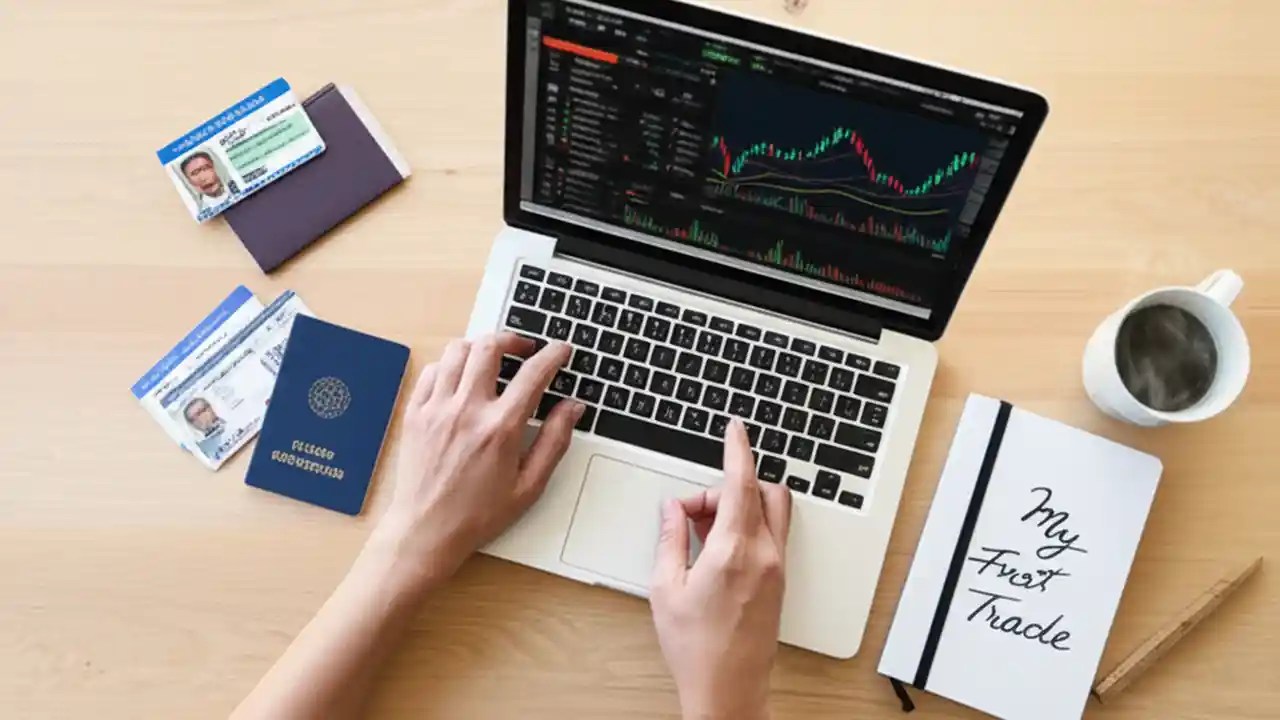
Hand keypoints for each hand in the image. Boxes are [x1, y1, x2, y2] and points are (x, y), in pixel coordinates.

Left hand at [373, 333, 581, 587]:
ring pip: (458, 351)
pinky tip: (460, 378)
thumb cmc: (477, 514)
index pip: (533, 374)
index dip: (552, 355)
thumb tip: (572, 408)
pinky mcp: (415, 413)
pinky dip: (449, 365)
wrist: (426, 530)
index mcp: (500, 428)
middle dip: (513, 339)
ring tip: (492, 358)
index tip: (560, 350)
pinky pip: (432, 371)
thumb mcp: (529, 485)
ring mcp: (437, 409)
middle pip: (490, 348)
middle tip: (525, 349)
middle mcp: (467, 410)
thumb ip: (554, 441)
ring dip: (480, 346)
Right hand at [650, 419, 791, 719]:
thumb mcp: (666, 588)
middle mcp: (764, 555)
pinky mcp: (780, 581)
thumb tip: (672, 509)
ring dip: (742, 505)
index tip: (735, 430)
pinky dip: (747, 526)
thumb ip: (670, 538)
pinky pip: (770, 535)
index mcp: (733, 551)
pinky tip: (718, 547)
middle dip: (728, 486)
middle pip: (759, 492)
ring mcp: (777, 568)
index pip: (741, 483)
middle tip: (694, 509)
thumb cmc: (696, 649)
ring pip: (771, 511)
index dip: (738, 449)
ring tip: (705, 530)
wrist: (728, 690)